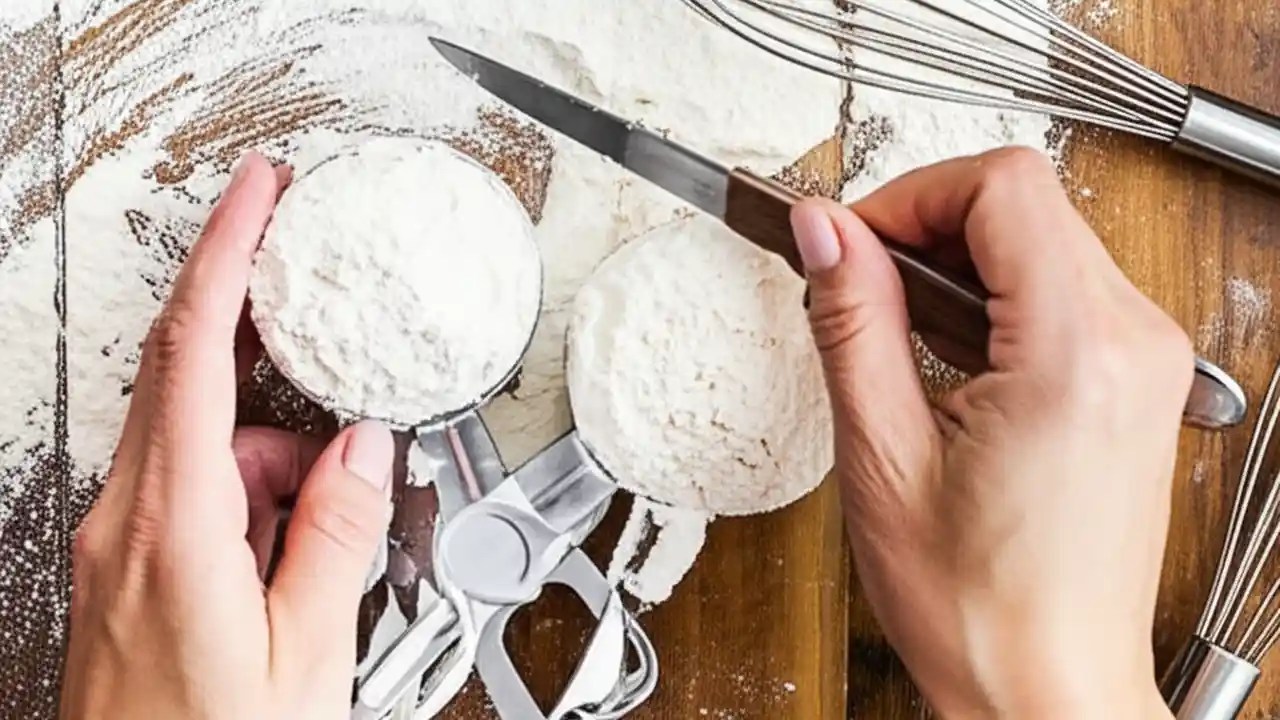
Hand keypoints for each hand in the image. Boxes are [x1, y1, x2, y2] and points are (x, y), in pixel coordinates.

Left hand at [61, 153, 393, 719]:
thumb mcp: (310, 653)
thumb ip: (338, 533)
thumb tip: (362, 448)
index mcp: (175, 531)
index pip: (191, 355)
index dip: (224, 258)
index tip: (256, 196)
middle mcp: (129, 524)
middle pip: (194, 390)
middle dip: (264, 368)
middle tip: (315, 371)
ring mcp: (119, 547)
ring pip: (203, 449)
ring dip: (272, 468)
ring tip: (317, 553)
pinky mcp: (124, 571)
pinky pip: (192, 496)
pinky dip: (248, 505)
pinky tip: (286, 569)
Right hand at [791, 147, 1186, 718]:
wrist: (1047, 689)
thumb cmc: (978, 608)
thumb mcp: (884, 455)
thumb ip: (854, 320)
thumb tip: (822, 231)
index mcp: (1075, 353)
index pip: (1003, 186)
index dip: (908, 198)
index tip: (852, 245)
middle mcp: (1135, 343)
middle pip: (1025, 203)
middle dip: (927, 226)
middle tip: (861, 286)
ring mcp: (1149, 362)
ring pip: (1044, 239)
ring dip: (958, 265)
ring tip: (899, 338)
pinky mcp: (1140, 382)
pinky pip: (1065, 291)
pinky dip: (994, 301)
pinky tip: (947, 361)